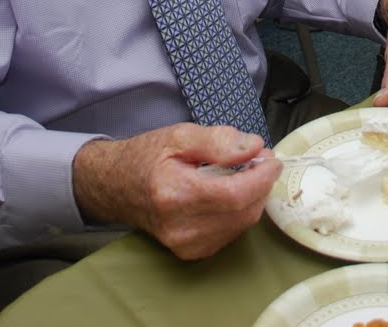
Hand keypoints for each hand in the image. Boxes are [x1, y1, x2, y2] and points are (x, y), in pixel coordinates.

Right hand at [72, 124, 279, 259]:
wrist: (116, 187)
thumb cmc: (147, 157)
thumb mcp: (179, 135)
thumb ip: (218, 140)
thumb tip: (254, 147)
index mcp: (174, 194)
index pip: (234, 194)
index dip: (261, 177)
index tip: (271, 159)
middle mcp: (181, 227)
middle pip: (243, 212)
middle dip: (260, 185)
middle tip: (260, 160)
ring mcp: (186, 245)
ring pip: (242, 224)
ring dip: (252, 197)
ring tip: (244, 173)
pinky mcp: (191, 252)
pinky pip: (232, 232)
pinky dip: (239, 211)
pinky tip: (230, 193)